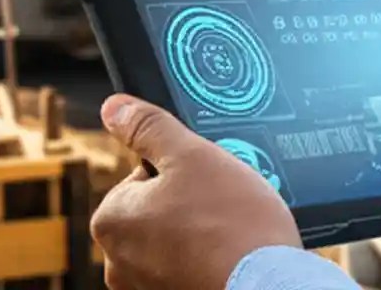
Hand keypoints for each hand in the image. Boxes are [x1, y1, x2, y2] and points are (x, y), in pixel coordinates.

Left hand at [91, 94, 301, 289]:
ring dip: (202, 234)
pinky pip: (190, 268)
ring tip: (232, 234)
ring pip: (178, 241)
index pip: (146, 174)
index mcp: (112, 219)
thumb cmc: (232, 225)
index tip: (208, 182)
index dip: (183, 171)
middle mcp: (118, 261)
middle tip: (224, 207)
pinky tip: (231, 256)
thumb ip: (148, 128)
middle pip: (160, 209)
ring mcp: (145, 288)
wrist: (268, 287)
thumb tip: (114, 108)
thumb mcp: (191, 156)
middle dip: (191, 204)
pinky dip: (209, 261)